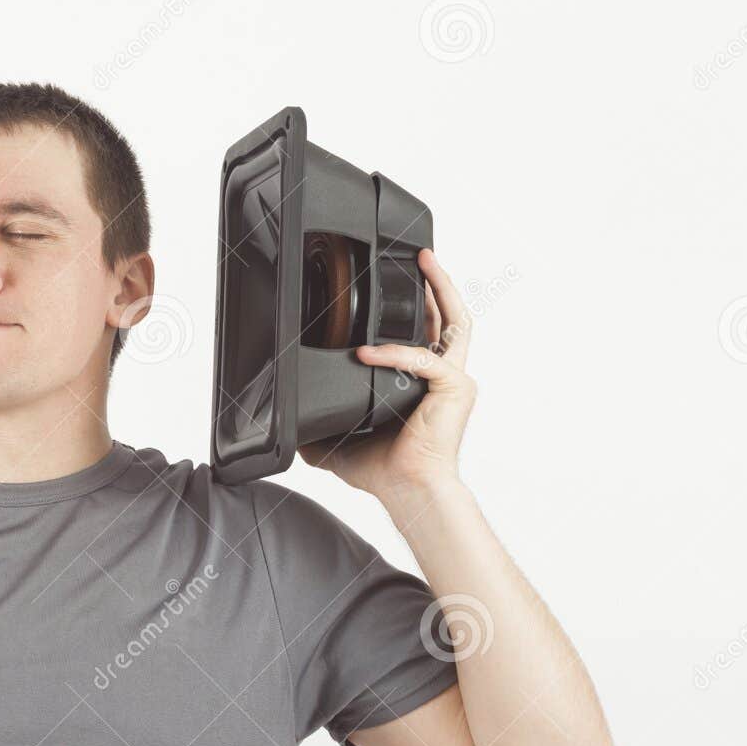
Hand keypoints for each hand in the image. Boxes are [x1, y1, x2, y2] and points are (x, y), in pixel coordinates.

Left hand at [299, 248, 474, 499]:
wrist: (407, 489)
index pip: (426, 333)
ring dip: (441, 290)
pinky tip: (367, 352)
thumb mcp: (341, 442)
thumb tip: (291, 427)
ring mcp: (454, 380)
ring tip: (425, 264)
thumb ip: (323, 426)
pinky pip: (424, 358)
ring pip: (455, 322)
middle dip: (438, 283)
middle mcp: (445, 376)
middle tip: (420, 256)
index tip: (399, 284)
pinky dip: (394, 353)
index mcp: (424, 382)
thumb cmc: (385, 469)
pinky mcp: (454, 388)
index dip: (418, 307)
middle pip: (449, 316)